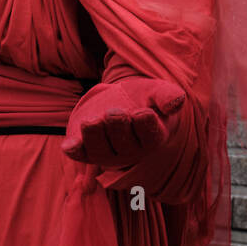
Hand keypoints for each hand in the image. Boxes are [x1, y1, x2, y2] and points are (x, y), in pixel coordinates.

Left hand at [62, 76, 185, 167]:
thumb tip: (177, 102)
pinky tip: (69, 145)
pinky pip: (80, 154)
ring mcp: (107, 153)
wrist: (119, 100)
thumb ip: (167, 95)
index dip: (145, 125)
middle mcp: (131, 151)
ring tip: (92, 121)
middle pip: (123, 143)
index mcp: (153, 137)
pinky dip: (74, 150)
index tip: (142, 112)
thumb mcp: (157, 90)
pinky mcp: (87, 149)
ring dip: (95, 135)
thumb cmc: (143, 97)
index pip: (150, 136)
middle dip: (117, 125)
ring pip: (100, 149)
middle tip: (114, 111)